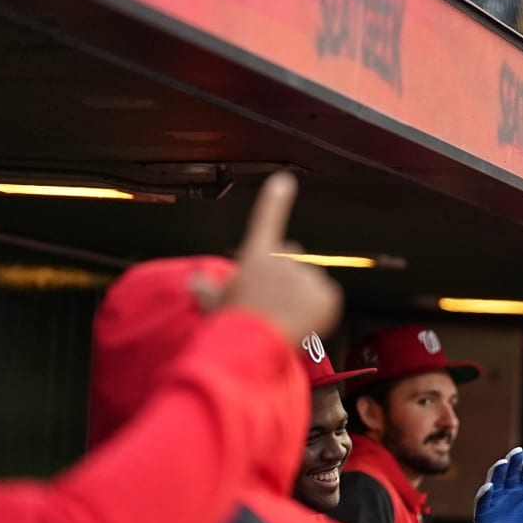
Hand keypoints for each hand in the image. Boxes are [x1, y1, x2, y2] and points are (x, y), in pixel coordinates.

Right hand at [216, 172, 343, 342]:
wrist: (254, 342)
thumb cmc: (230, 323)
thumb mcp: (214, 303)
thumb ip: (208, 289)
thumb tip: (194, 281)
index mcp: (257, 255)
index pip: (267, 219)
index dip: (276, 199)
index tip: (285, 180)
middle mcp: (285, 259)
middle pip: (291, 261)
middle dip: (285, 276)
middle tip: (273, 302)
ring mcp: (308, 275)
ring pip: (309, 284)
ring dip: (300, 298)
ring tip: (284, 320)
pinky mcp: (327, 294)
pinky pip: (327, 300)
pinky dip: (319, 311)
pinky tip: (303, 324)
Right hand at [473, 447, 522, 522]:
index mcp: (521, 491)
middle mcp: (507, 492)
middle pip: (509, 473)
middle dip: (513, 462)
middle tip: (518, 452)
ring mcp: (494, 501)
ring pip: (494, 482)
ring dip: (497, 472)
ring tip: (503, 463)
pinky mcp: (483, 514)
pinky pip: (483, 502)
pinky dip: (485, 494)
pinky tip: (490, 487)